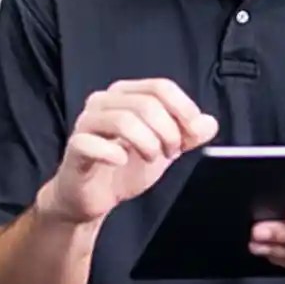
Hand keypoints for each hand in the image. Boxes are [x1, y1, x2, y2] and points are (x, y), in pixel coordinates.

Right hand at [36, 79, 217, 224]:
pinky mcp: (75, 146)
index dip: (183, 109)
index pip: (161, 87)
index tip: (193, 134)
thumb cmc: (124, 167)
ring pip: (123, 120)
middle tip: (172, 152)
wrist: (92, 197)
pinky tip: (122, 162)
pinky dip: (114, 154)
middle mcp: (103, 101)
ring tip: (152, 158)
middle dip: (168, 132)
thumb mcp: (164, 150)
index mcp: (125, 95)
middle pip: (146, 103)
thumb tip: (209, 123)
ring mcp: (86, 123)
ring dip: (148, 143)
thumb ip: (187, 136)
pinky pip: (92, 143)